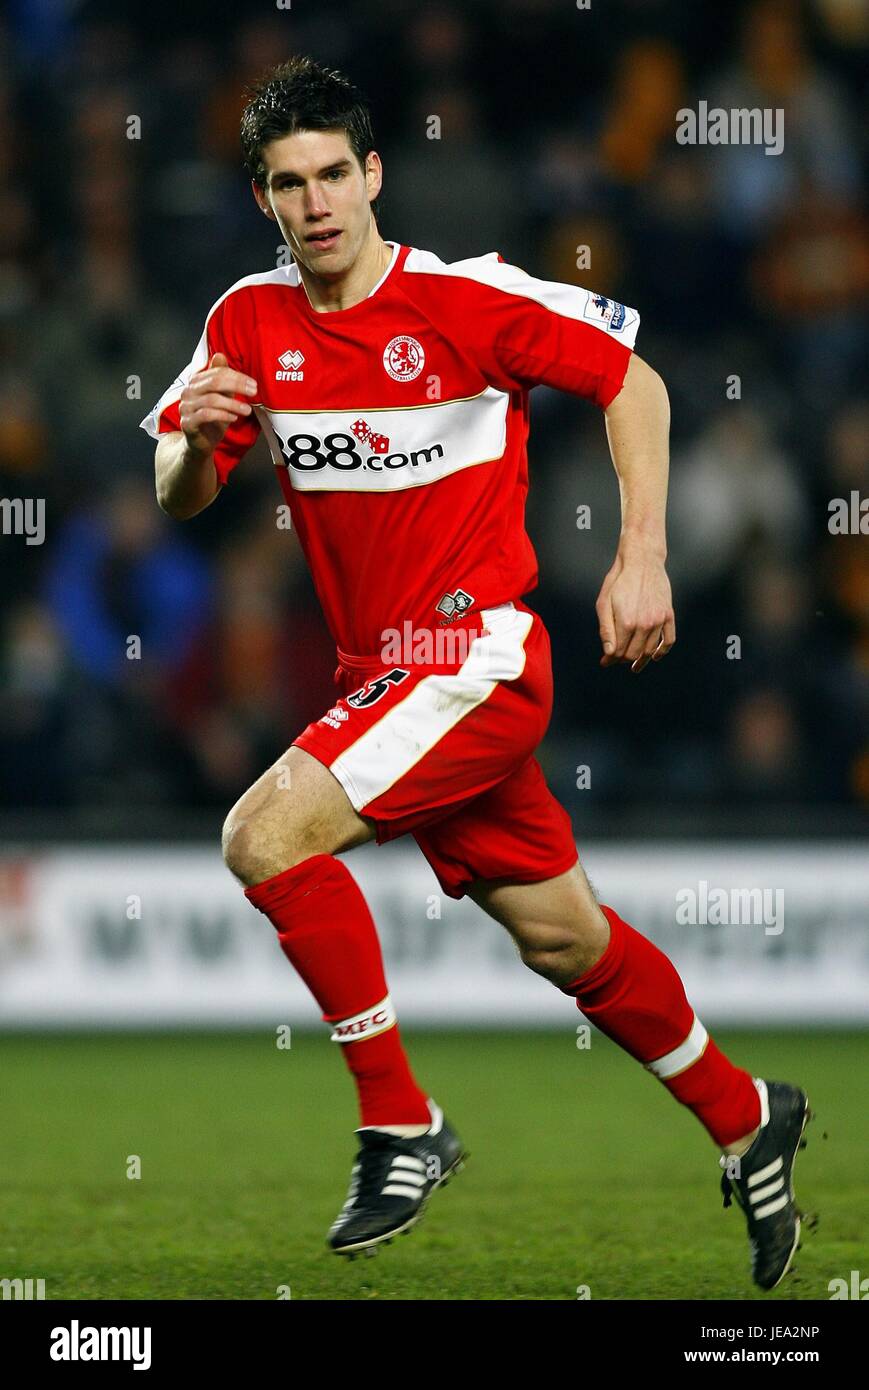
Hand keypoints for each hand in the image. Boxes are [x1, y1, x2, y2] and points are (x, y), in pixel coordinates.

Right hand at [178, 352, 257, 459]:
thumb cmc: (212, 419)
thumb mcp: (221, 397)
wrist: (200, 444)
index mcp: (195, 382)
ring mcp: (185, 407)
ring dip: (233, 404)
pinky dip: (223, 415)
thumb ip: (222, 379)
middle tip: (253, 392)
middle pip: (214, 382)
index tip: (253, 384)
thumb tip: (220, 355)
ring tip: (247, 410)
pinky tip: (234, 418)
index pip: (217, 372)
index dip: (237, 376)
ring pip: (212, 399)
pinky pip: (206, 415)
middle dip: (237, 385)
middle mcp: (188, 391)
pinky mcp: (187, 422)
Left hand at [595, 541, 675, 672]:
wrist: (642, 561)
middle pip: (633, 654)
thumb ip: (605, 630)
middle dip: (622, 660)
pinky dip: (662, 652)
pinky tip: (654, 657)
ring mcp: (659, 620)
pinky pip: (669, 640)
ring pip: (649, 650)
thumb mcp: (603, 603)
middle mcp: (645, 624)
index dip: (610, 659)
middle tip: (615, 660)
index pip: (618, 652)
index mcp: (626, 622)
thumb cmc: (619, 580)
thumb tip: (609, 653)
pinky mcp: (669, 615)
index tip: (604, 662)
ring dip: (640, 660)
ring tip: (634, 665)